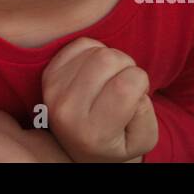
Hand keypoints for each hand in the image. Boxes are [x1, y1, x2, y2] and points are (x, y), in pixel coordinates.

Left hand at [41, 37, 157, 161]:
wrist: (80, 149)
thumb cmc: (116, 143)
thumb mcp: (142, 141)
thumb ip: (145, 114)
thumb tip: (131, 80)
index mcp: (93, 133)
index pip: (125, 86)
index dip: (141, 82)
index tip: (139, 95)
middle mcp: (67, 111)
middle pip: (108, 60)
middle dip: (127, 66)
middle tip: (126, 83)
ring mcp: (54, 91)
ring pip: (96, 50)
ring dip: (113, 59)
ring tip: (112, 79)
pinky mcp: (49, 74)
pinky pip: (81, 44)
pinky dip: (96, 51)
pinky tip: (98, 71)